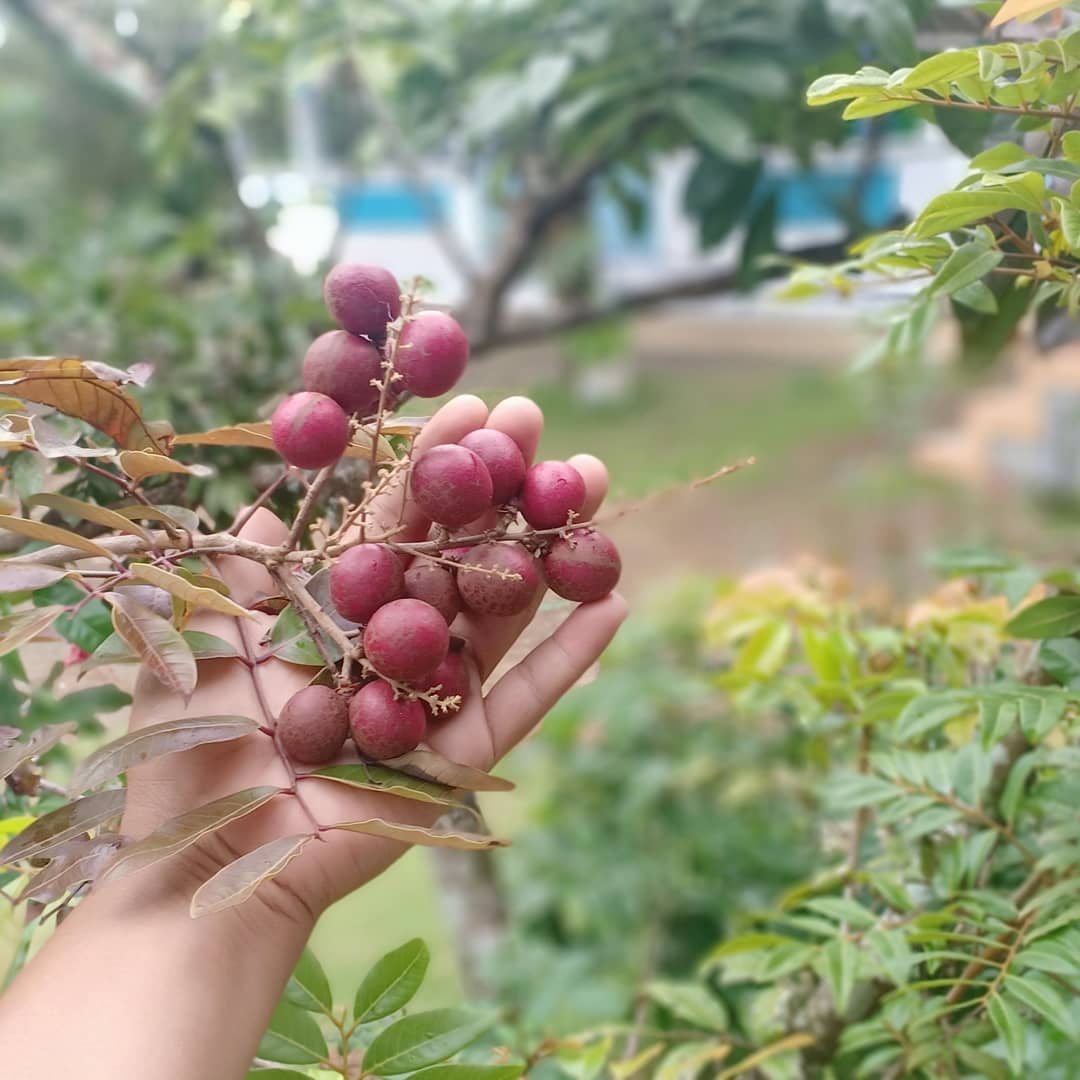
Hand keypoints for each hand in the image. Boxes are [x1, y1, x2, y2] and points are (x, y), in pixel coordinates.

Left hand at [122, 393, 627, 925]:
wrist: (206, 859)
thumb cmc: (186, 748)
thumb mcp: (200, 634)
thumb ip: (239, 567)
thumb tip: (267, 499)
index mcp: (335, 610)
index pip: (394, 523)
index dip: (429, 466)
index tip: (470, 405)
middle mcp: (392, 644)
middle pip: (457, 554)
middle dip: (499, 488)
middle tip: (541, 424)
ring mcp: (433, 698)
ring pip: (500, 614)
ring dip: (546, 550)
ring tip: (593, 485)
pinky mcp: (462, 756)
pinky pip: (525, 701)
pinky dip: (571, 659)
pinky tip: (615, 604)